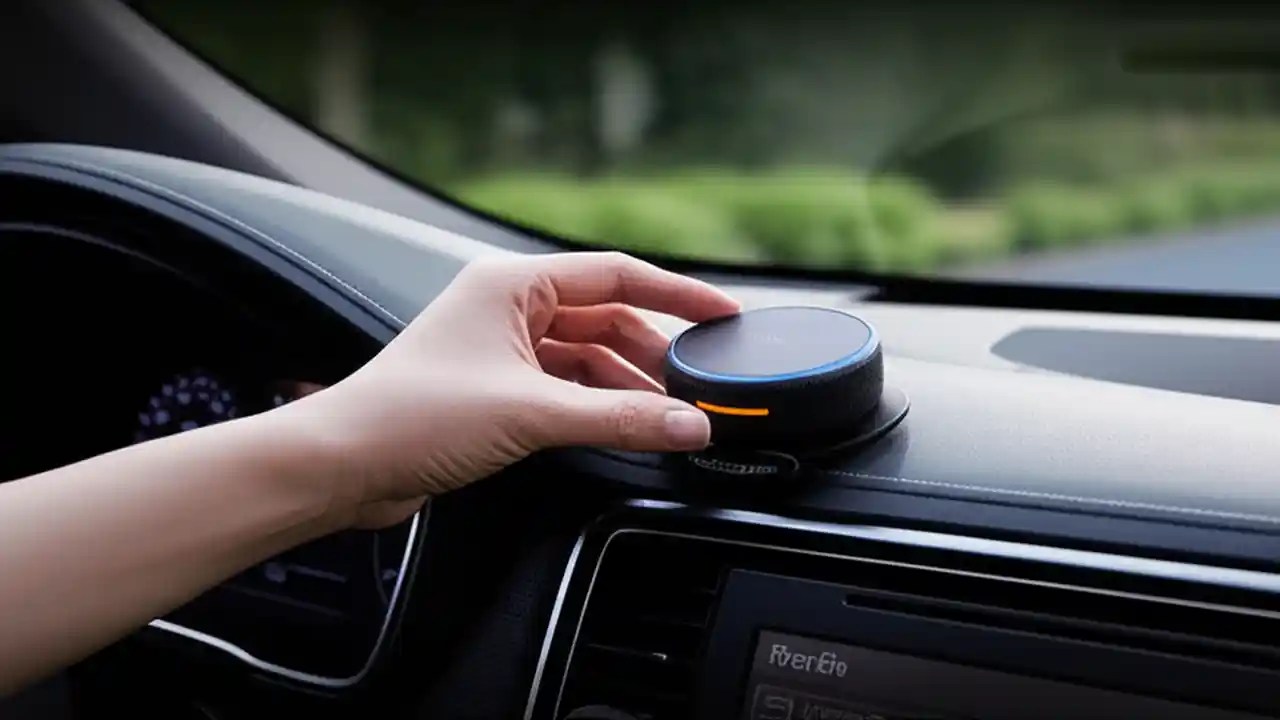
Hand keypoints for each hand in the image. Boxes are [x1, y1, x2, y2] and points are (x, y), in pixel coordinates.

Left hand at [283, 251, 740, 527]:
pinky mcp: (495, 390)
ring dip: (627, 385)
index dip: (677, 294)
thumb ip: (620, 420)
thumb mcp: (531, 414)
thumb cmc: (413, 417)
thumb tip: (690, 425)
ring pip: (587, 357)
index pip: (616, 274)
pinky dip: (598, 406)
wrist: (344, 465)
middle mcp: (509, 308)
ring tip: (669, 416)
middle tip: (697, 387)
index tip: (723, 314)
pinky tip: (625, 428)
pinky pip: (565, 388)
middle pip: (606, 319)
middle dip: (653, 353)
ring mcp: (501, 350)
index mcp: (513, 284)